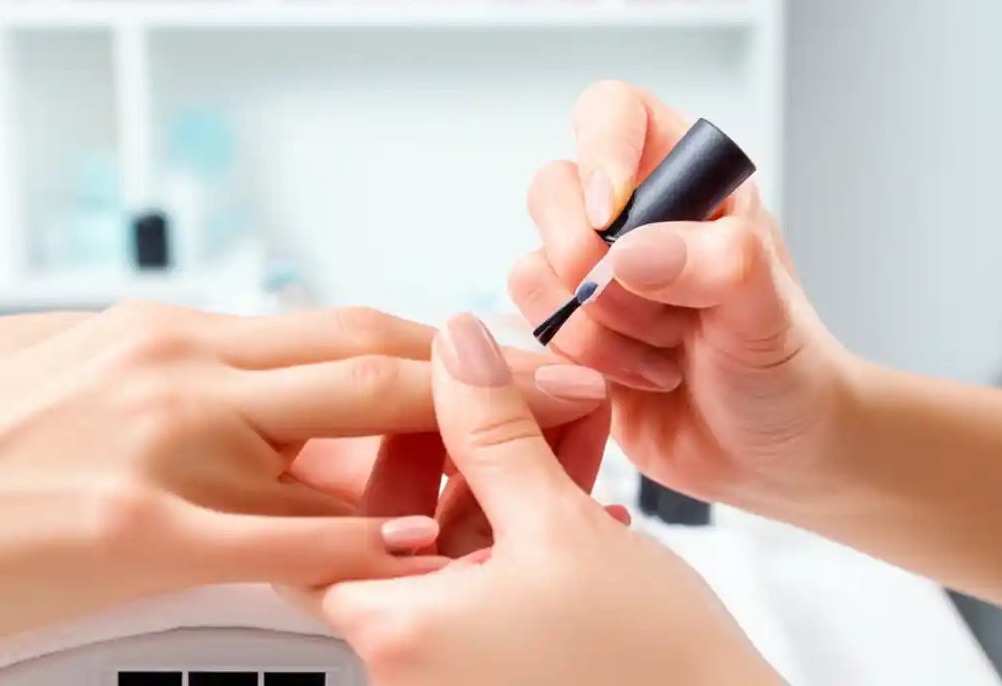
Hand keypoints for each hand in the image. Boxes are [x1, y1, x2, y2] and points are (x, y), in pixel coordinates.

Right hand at [0, 303, 605, 683]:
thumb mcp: (97, 379)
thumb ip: (194, 385)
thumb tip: (270, 399)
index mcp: (178, 337)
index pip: (337, 327)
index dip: (436, 340)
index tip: (503, 348)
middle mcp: (188, 374)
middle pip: (368, 361)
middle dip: (479, 372)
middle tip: (566, 379)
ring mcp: (174, 451)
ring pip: (346, 442)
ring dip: (445, 457)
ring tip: (526, 465)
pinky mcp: (149, 532)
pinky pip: (287, 541)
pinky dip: (366, 547)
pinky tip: (424, 555)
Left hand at [290, 314, 779, 685]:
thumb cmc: (651, 668)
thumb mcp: (558, 525)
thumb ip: (494, 429)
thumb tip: (455, 347)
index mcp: (396, 633)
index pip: (350, 509)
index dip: (393, 434)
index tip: (444, 386)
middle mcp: (411, 665)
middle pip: (413, 525)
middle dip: (473, 447)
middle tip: (516, 391)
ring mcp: (459, 673)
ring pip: (465, 550)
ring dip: (515, 482)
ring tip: (572, 420)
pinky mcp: (504, 673)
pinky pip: (496, 586)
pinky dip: (530, 535)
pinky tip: (583, 486)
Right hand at [509, 80, 857, 510]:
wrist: (771, 450)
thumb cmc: (785, 367)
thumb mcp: (768, 312)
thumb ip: (717, 265)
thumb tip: (629, 251)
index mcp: (684, 179)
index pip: (613, 112)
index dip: (599, 151)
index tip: (610, 214)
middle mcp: (629, 216)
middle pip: (552, 190)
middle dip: (587, 261)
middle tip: (655, 309)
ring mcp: (591, 274)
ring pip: (532, 268)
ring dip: (595, 326)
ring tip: (665, 352)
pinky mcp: (568, 329)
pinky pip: (530, 327)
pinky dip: (584, 360)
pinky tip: (640, 376)